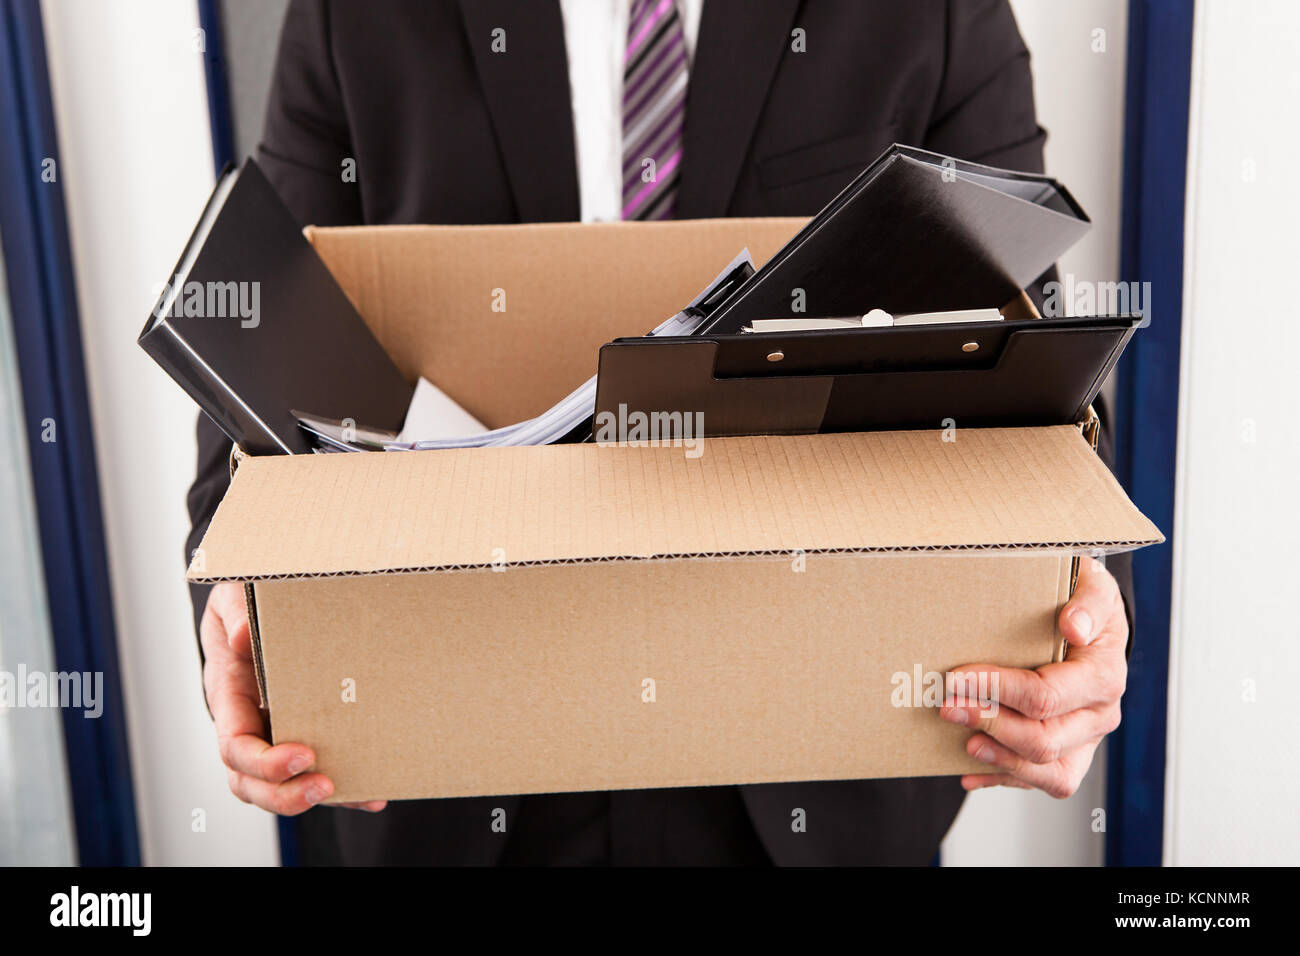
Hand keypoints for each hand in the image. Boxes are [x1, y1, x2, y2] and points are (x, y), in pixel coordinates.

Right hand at [200, 580, 386, 813]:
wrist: (257, 599)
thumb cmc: (244, 599)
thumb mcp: (233, 593)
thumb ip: (235, 612)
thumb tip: (241, 640)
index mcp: (228, 695)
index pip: (234, 746)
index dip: (264, 761)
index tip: (302, 755)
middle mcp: (246, 722)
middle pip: (250, 781)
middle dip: (285, 794)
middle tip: (325, 786)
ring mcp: (271, 731)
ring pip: (279, 786)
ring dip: (313, 797)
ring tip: (358, 796)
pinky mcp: (299, 731)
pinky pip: (312, 770)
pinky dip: (342, 787)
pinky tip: (372, 793)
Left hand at [938, 556, 1127, 797]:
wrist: (1093, 622)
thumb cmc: (1085, 602)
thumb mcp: (1092, 585)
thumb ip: (1086, 600)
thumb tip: (1073, 626)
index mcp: (1104, 675)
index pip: (1046, 696)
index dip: (997, 690)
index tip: (957, 678)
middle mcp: (1100, 714)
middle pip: (1044, 739)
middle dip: (989, 724)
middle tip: (947, 707)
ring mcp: (1087, 739)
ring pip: (1050, 772)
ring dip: (1001, 760)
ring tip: (965, 744)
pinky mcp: (1072, 754)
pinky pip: (1043, 782)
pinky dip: (1004, 778)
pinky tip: (971, 772)